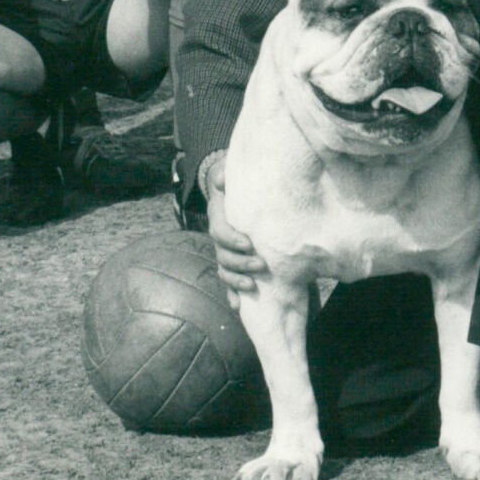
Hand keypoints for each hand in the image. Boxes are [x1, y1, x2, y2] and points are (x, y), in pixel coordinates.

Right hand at [203, 152, 264, 306]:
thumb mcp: (229, 173)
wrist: (236, 192)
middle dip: (240, 264)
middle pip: (223, 256)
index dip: (231, 240)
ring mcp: (225, 252)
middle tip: (261, 265)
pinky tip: (238, 306)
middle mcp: (220, 238)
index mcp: (218, 218)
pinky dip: (232, 294)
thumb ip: (224, 174)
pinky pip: (229, 281)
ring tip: (253, 286)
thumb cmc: (236, 182)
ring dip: (236, 281)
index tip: (249, 244)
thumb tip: (221, 179)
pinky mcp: (234, 261)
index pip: (219, 232)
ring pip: (224, 271)